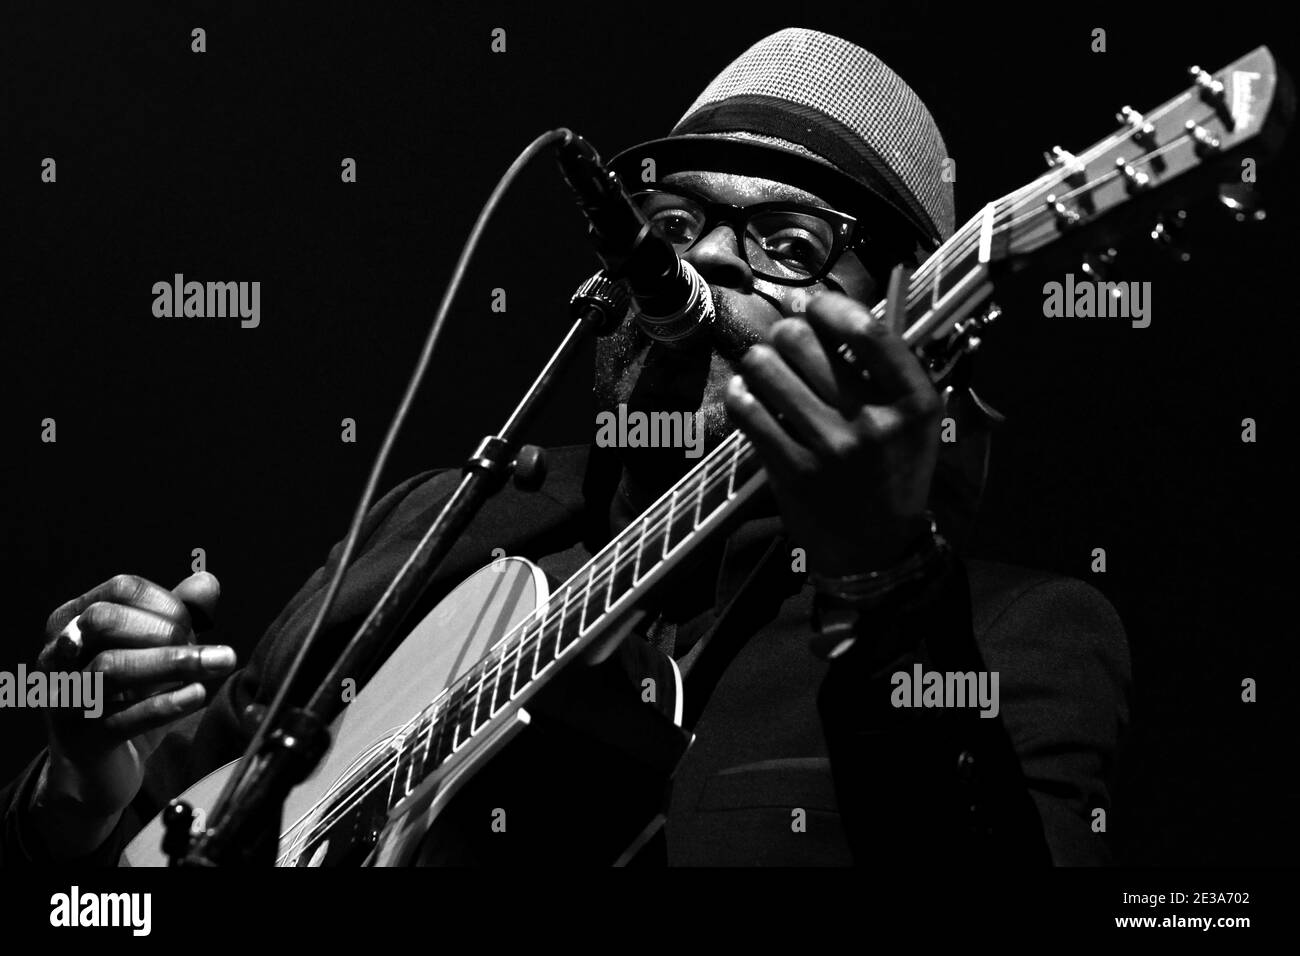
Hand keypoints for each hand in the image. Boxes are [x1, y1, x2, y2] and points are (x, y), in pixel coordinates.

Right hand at [29, 571, 233, 856]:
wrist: (94, 765)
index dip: (166, 601)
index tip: (196, 623)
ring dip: (172, 663)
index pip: (120, 590)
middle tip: (207, 644)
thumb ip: (177, 614)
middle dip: (164, 629)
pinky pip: (122, 718)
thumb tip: (208, 581)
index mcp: (72, 620)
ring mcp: (64, 697)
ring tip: (220, 662)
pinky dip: (164, 704)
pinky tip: (198, 695)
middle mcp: (57, 654)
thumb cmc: (124, 693)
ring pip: (111, 667)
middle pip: (105, 621)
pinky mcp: (81, 739)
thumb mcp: (149, 649)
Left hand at [723, 268, 943, 576]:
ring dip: (758, 361)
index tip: (815, 306)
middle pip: (803, 340)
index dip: (830, 305)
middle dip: (786, 333)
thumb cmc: (892, 473)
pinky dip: (741, 393)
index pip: (868, 330)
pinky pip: (747, 409)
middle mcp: (874, 422)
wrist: (875, 550)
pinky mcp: (792, 470)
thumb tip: (829, 311)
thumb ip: (887, 368)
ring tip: (765, 369)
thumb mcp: (916, 422)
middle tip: (786, 344)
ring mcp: (830, 449)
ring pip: (766, 367)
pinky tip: (748, 395)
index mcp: (915, 403)